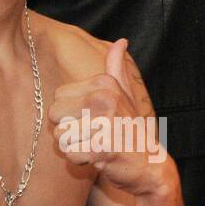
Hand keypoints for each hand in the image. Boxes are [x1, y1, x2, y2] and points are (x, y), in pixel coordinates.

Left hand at [49, 38, 166, 194]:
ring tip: (95, 146)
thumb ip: (117, 68)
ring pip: (61, 137)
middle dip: (68, 131)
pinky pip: (71, 155)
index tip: (91, 120)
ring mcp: (104, 123)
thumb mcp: (126, 94)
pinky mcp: (101, 148)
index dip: (69, 114)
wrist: (150, 164)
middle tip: (91, 135)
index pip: (58, 97)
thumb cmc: (131, 129)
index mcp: (104, 83)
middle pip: (54, 116)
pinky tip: (98, 158)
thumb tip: (121, 41)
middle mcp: (104, 99)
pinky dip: (81, 162)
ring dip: (74, 147)